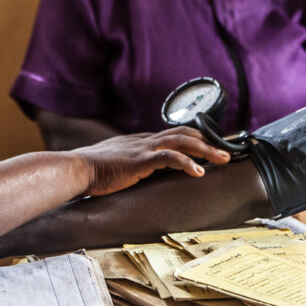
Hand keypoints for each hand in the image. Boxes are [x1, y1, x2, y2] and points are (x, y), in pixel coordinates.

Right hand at [73, 126, 231, 196]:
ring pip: (182, 142)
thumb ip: (135, 162)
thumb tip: (147, 170)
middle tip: (228, 151)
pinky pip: (168, 158)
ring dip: (206, 150)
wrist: (77, 168)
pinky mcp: (140, 160)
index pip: (176, 134)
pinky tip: (199, 172)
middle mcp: (147, 140)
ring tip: (223, 158)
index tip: (214, 145)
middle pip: (185, 134)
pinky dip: (187, 163)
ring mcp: (144, 148)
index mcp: (143, 141)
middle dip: (209, 141)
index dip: (197, 139)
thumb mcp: (119, 162)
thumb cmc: (94, 170)